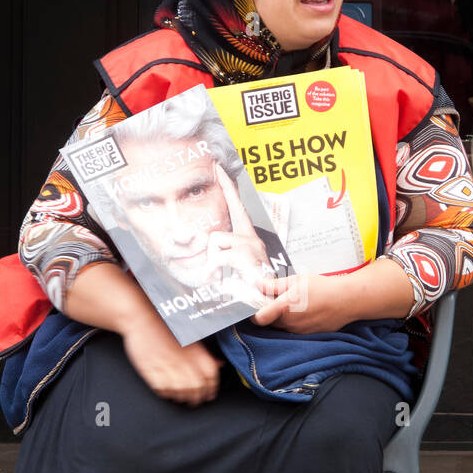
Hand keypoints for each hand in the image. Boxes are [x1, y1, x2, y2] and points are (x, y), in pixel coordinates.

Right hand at [122, 318, 222, 404]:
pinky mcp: (151, 371)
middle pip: (197, 389)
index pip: (211, 379)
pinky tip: (168, 391)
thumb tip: (220, 364)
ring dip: (182, 397)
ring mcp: (168, 367)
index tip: (209, 394)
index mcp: (198, 354)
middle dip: (197, 398)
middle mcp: (185, 362)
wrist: (144, 319)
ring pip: (180, 392)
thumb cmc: (168, 327)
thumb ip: (206, 355)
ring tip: (182, 398)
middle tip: (195, 400)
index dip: (211, 389)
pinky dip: (166, 393)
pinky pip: (162, 389)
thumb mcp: (192, 339)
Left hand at [201, 164, 271, 302]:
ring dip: (215, 267)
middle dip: (211, 259)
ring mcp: (250, 244)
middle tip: (218, 276)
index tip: (218, 168)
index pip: (237, 207)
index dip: (227, 187)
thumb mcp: (235, 274)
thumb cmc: (252, 292)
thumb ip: (222, 263)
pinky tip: (227, 283)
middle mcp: (251, 238)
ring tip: (229, 281)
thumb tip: (204, 267)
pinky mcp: (245, 252)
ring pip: (215, 246)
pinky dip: (216, 273)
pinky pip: (218, 258)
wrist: (268, 304)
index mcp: (249, 240)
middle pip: (216, 237)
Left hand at [250, 272, 350, 332]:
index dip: (253, 313)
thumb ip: (274, 285)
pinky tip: (305, 311)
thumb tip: (258, 284)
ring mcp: (299, 331)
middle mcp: (290, 323)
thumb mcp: (297, 280)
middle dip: (270, 313)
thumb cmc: (323, 288)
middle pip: (270, 322)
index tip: (254, 306)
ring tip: (295, 304)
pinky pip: (294, 330)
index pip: (259, 318)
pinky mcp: (308, 335)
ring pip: (282, 327)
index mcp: (284, 308)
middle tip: (277, 299)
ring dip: (283, 318)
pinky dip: (295, 323)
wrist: (346, 300)